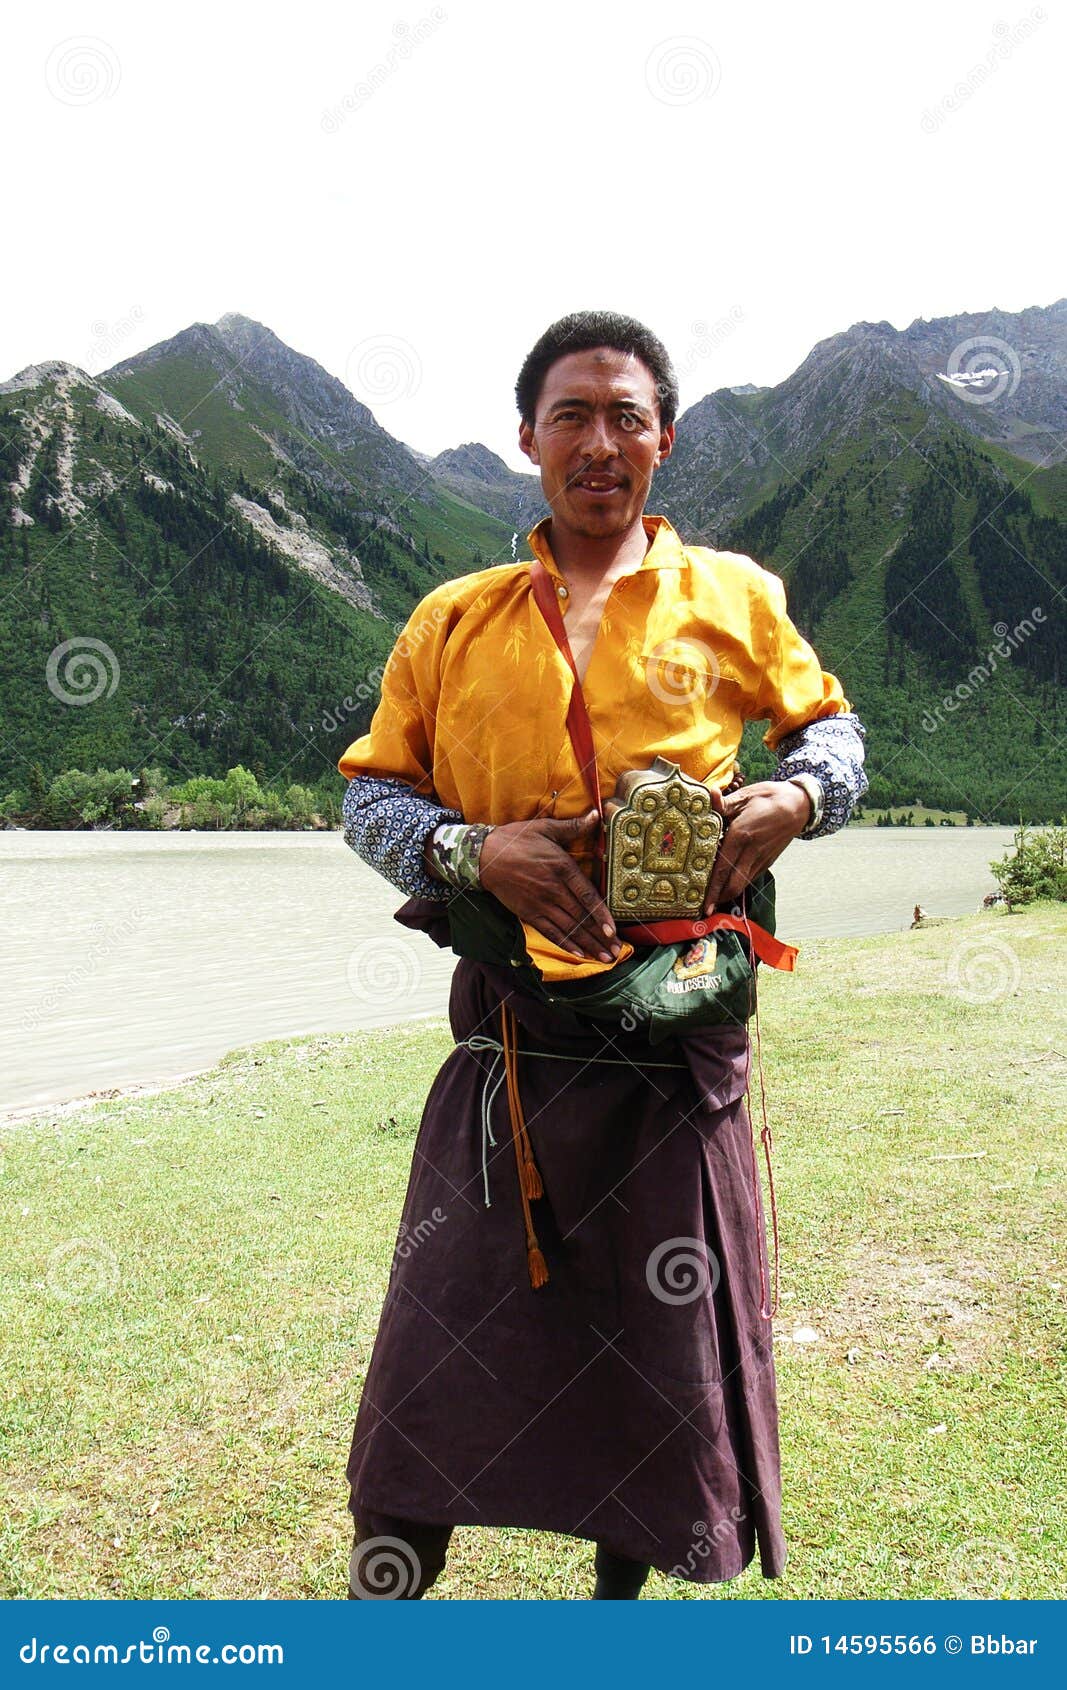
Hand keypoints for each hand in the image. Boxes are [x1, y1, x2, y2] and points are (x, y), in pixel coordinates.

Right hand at [478, 809, 622, 962]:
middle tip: (616, 952)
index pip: (587, 896)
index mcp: (561, 868)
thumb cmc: (515, 840)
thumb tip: (596, 815)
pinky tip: (578, 954)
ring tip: (604, 958)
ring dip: (587, 945)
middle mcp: (553, 889)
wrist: (484, 857)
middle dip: (600, 937)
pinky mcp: (528, 913)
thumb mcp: (544, 828)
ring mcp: (540, 904)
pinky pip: (550, 932)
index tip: (613, 930)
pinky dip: (565, 944)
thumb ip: (572, 827)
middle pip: (581, 917)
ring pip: (569, 928)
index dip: (601, 915)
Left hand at [701, 780, 809, 912]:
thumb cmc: (769, 797)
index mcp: (741, 835)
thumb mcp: (745, 795)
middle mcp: (751, 851)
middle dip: (719, 899)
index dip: (712, 888)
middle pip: (733, 883)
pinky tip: (729, 885)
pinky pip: (751, 877)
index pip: (723, 867)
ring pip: (743, 883)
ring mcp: (762, 858)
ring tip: (713, 901)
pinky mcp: (769, 860)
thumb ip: (723, 802)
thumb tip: (708, 794)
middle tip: (704, 909)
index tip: (703, 903)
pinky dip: (739, 884)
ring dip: (728, 894)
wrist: (799, 805)